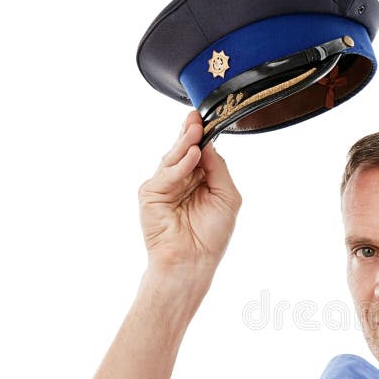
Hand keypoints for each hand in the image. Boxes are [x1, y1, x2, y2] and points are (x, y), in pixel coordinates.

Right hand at [138, 111, 241, 275]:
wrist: (194, 260)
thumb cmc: (212, 235)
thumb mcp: (227, 196)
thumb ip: (218, 168)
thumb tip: (209, 145)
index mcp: (198, 179)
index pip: (198, 151)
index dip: (201, 135)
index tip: (204, 118)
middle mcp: (180, 179)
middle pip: (183, 150)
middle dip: (190, 134)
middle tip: (196, 119)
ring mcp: (163, 186)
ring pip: (173, 158)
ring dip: (185, 144)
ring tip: (195, 131)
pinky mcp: (151, 194)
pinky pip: (167, 175)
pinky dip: (180, 166)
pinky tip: (192, 155)